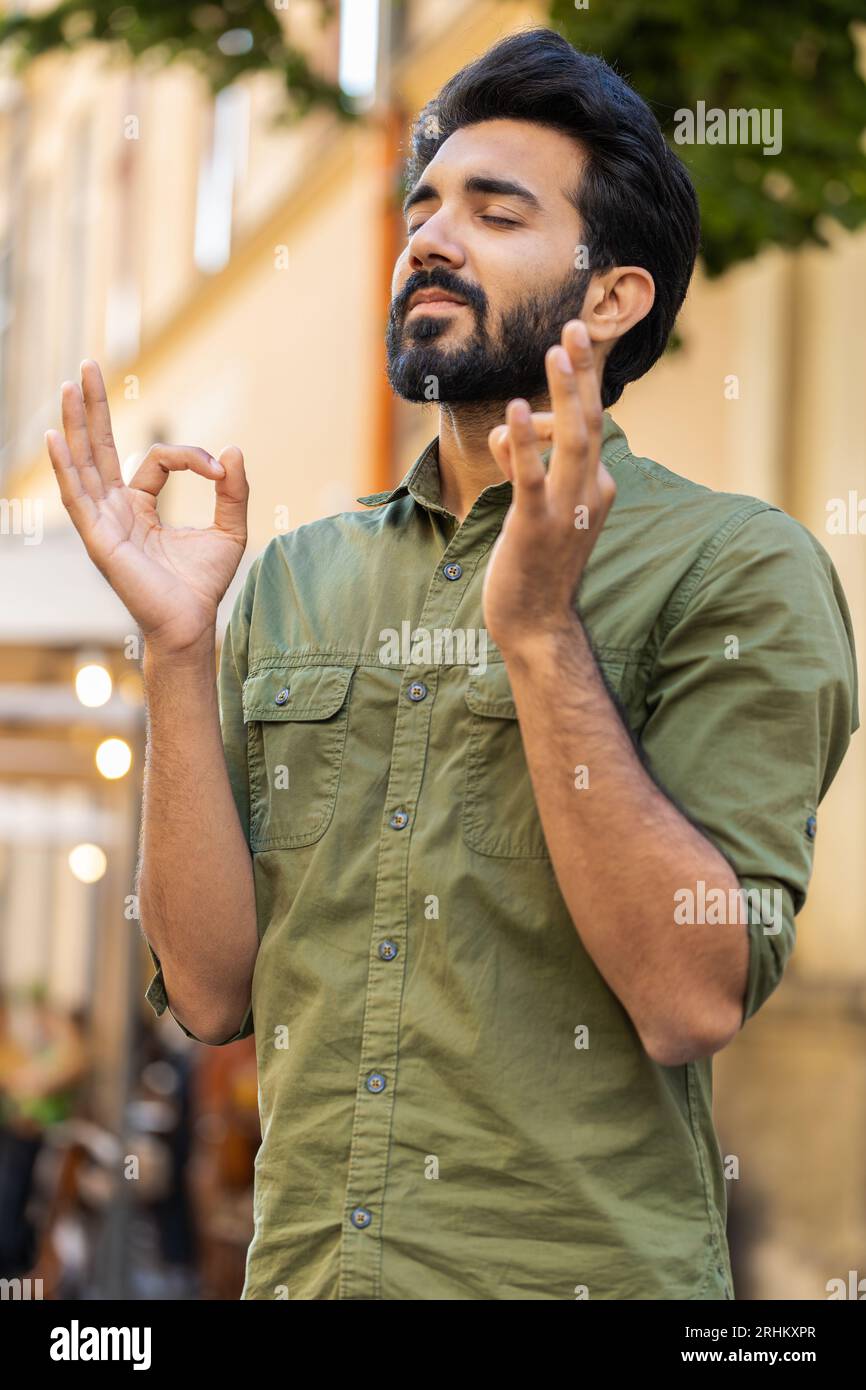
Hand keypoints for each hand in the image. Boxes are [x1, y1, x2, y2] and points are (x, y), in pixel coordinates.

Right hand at [46, 360, 248, 655]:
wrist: (192, 624)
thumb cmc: (204, 585)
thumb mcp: (229, 529)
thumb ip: (233, 491)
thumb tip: (233, 449)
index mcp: (140, 507)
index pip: (157, 459)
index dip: (191, 455)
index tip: (219, 469)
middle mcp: (116, 510)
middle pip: (100, 448)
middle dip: (94, 407)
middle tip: (87, 366)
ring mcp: (103, 523)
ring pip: (85, 464)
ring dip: (76, 424)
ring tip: (68, 386)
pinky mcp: (98, 540)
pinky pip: (77, 497)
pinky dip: (66, 467)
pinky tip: (56, 438)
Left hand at [482, 318, 615, 655]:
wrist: (536, 625)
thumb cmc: (534, 567)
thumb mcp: (534, 508)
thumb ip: (523, 466)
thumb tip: (507, 433)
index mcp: (596, 486)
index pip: (583, 428)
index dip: (574, 388)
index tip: (571, 344)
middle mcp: (590, 492)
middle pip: (590, 420)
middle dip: (582, 371)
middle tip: (574, 326)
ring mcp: (566, 509)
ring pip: (572, 438)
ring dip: (566, 390)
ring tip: (556, 349)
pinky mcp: (535, 526)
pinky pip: (531, 475)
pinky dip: (524, 441)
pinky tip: (512, 410)